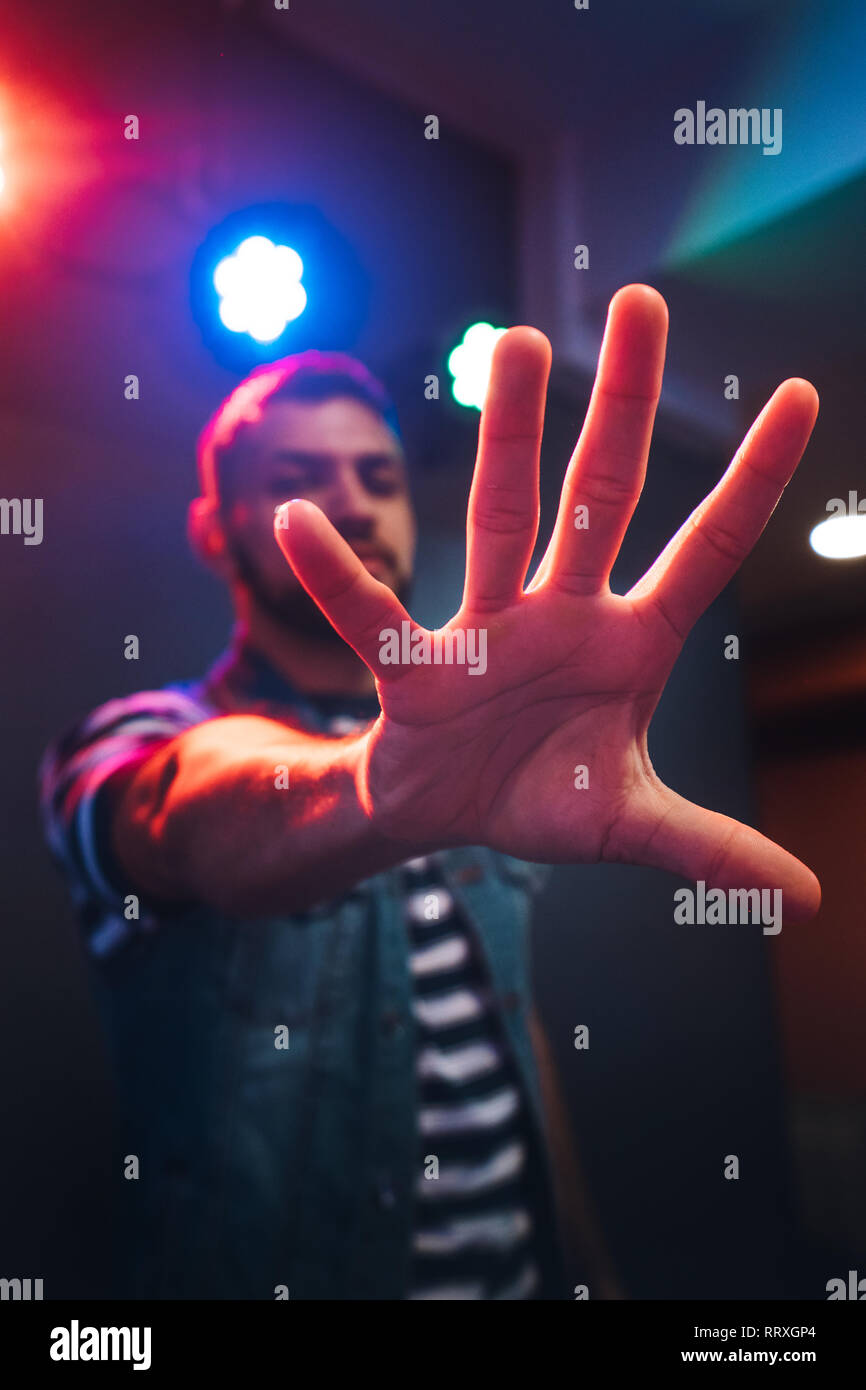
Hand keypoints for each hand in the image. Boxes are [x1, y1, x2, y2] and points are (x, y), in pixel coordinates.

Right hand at [274, 285, 820, 920]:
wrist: (448, 813)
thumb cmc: (543, 797)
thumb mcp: (632, 824)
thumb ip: (712, 848)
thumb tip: (811, 898)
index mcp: (629, 644)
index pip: (704, 549)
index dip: (753, 480)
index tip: (802, 394)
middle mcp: (562, 614)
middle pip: (600, 496)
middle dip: (621, 407)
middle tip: (643, 301)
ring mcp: (487, 630)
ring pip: (501, 520)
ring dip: (509, 437)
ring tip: (517, 344)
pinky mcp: (413, 666)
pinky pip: (374, 616)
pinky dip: (337, 577)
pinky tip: (303, 524)